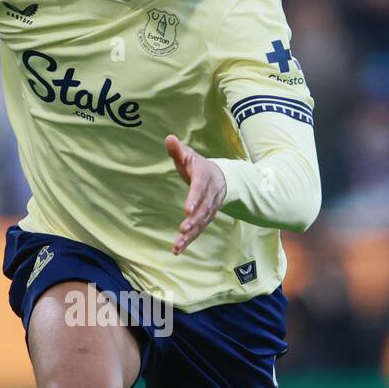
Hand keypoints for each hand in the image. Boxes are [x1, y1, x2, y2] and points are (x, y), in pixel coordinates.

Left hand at [165, 134, 226, 254]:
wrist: (219, 177)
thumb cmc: (197, 166)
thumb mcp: (188, 156)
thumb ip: (177, 150)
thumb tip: (169, 138)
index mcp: (204, 177)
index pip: (199, 188)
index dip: (194, 199)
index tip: (187, 210)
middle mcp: (210, 195)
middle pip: (203, 209)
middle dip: (194, 221)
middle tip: (183, 230)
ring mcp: (210, 208)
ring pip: (202, 223)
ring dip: (190, 235)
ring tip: (177, 246)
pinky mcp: (206, 218)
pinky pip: (199, 230)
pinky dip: (189, 240)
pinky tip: (177, 249)